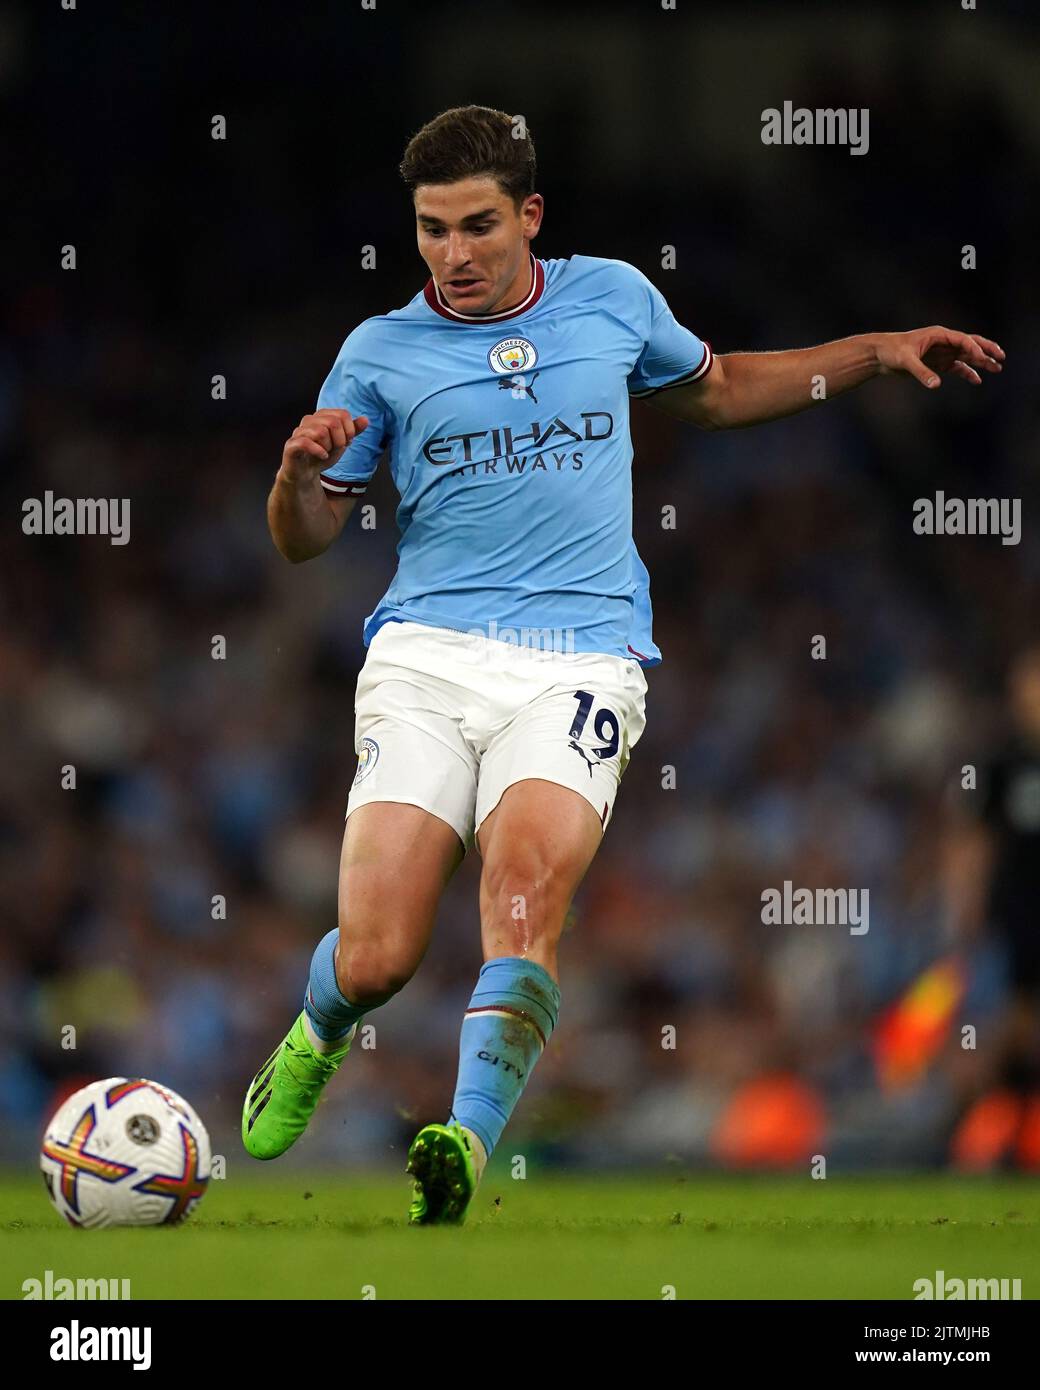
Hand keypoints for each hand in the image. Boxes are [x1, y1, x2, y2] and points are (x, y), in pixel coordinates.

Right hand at [282, 408, 369, 479]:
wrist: (306, 473)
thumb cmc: (322, 455)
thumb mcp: (342, 443)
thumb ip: (353, 430)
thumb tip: (365, 419)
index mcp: (322, 416)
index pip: (342, 414)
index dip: (349, 430)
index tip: (346, 442)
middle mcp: (309, 420)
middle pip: (333, 422)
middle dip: (340, 440)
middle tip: (335, 449)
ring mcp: (299, 431)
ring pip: (321, 432)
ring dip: (328, 447)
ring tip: (326, 452)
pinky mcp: (291, 444)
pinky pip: (306, 442)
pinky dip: (319, 451)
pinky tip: (322, 456)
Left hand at [875, 327, 1004, 388]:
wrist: (880, 355)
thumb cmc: (892, 351)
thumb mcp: (906, 361)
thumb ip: (922, 373)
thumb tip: (936, 385)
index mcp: (939, 334)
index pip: (963, 340)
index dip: (974, 348)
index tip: (982, 358)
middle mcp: (943, 342)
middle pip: (970, 344)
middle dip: (986, 350)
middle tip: (1001, 357)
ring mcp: (942, 352)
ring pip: (966, 356)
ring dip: (981, 362)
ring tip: (997, 368)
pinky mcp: (937, 363)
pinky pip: (956, 367)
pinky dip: (967, 372)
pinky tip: (977, 380)